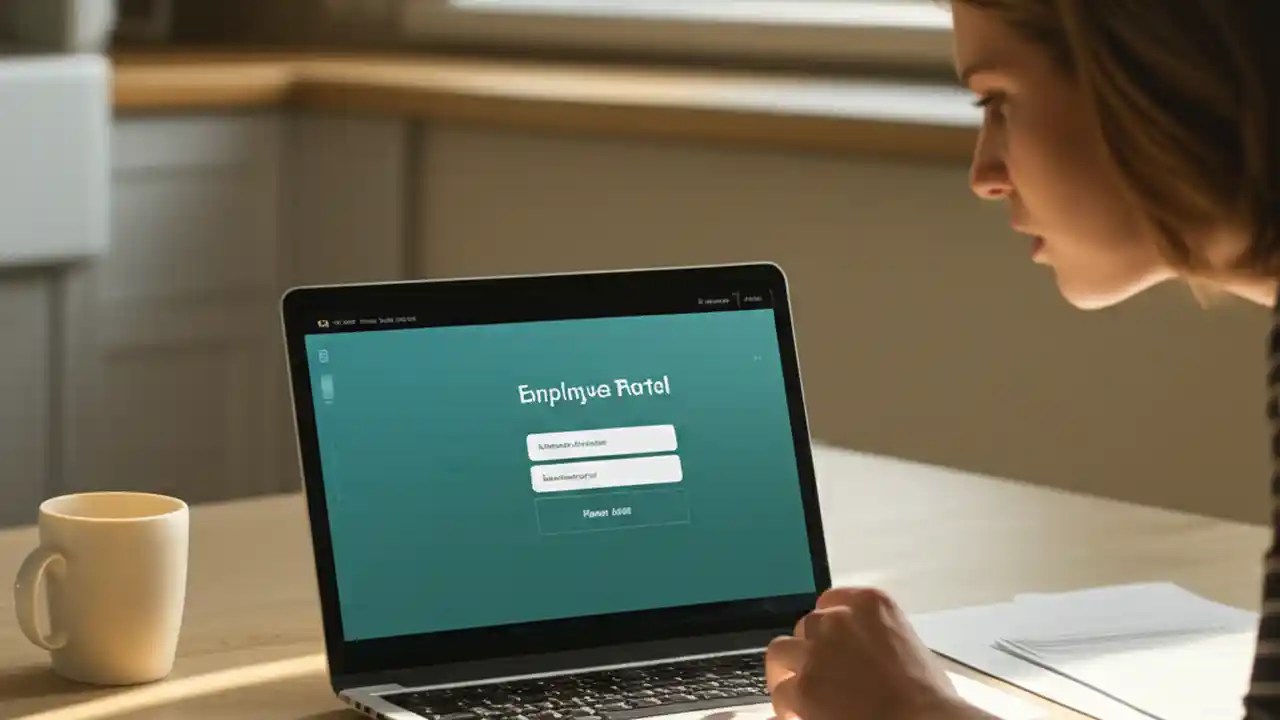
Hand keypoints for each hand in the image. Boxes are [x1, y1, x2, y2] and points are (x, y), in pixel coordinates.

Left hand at [766, 588, 986, 719]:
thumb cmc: (929, 699)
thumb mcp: (910, 648)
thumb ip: (878, 639)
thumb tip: (860, 655)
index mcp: (871, 604)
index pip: (832, 600)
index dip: (827, 625)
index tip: (827, 640)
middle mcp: (838, 620)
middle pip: (806, 626)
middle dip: (810, 649)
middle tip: (820, 674)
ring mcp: (817, 652)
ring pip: (781, 653)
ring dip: (789, 671)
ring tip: (798, 693)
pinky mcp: (802, 687)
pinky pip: (781, 693)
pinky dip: (787, 706)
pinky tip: (799, 716)